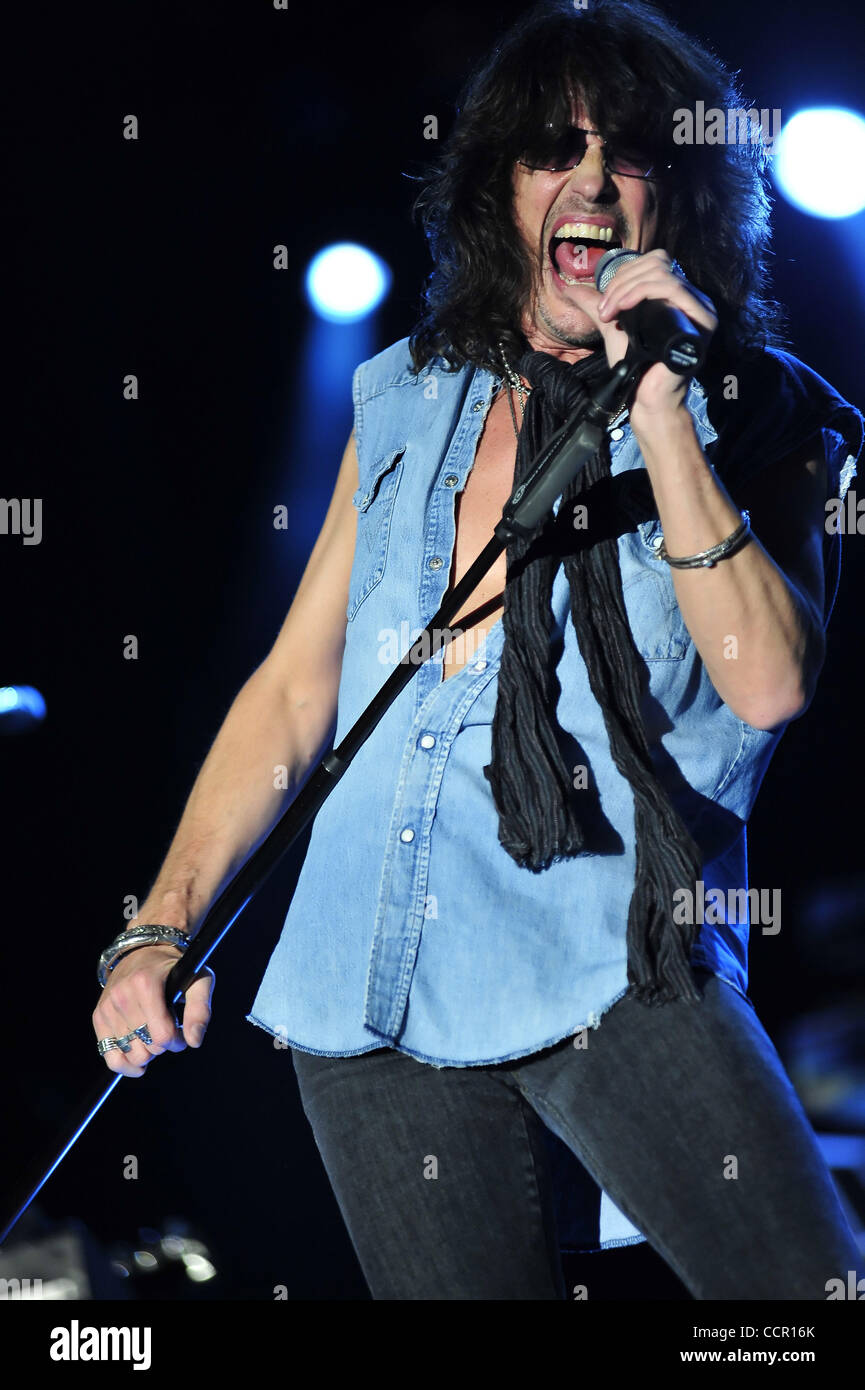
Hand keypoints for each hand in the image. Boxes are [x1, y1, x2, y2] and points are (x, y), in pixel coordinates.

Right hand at [92, 942, 214, 1078]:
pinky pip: (109, 1055)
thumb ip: (200, 1010)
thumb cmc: (174, 968)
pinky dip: (124, 1064)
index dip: (177, 1041)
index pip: (162, 1035)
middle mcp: (122, 995)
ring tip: (153, 1034)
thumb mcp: (198, 980)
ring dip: (146, 1052)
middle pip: (147, 1047)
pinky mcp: (99, 1016)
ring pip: (130, 1053)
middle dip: (163, 1046)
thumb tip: (194, 1041)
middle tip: (167, 1029)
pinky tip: (138, 1063)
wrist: (144, 951)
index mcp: (146, 984)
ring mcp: (108, 1006)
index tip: (180, 1031)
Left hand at [568, 249, 717, 420]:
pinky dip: (644, 292)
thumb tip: (570, 288)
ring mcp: (700, 309)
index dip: (625, 274)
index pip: (654, 262)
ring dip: (628, 289)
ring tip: (610, 313)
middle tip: (604, 310)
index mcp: (676, 295)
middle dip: (622, 283)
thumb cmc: (635, 366)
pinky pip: (674, 290)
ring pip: (662, 275)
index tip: (604, 304)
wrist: (644, 396)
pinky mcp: (701, 321)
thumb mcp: (613, 328)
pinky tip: (626, 308)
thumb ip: (597, 306)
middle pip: (657, 264)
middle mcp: (692, 298)